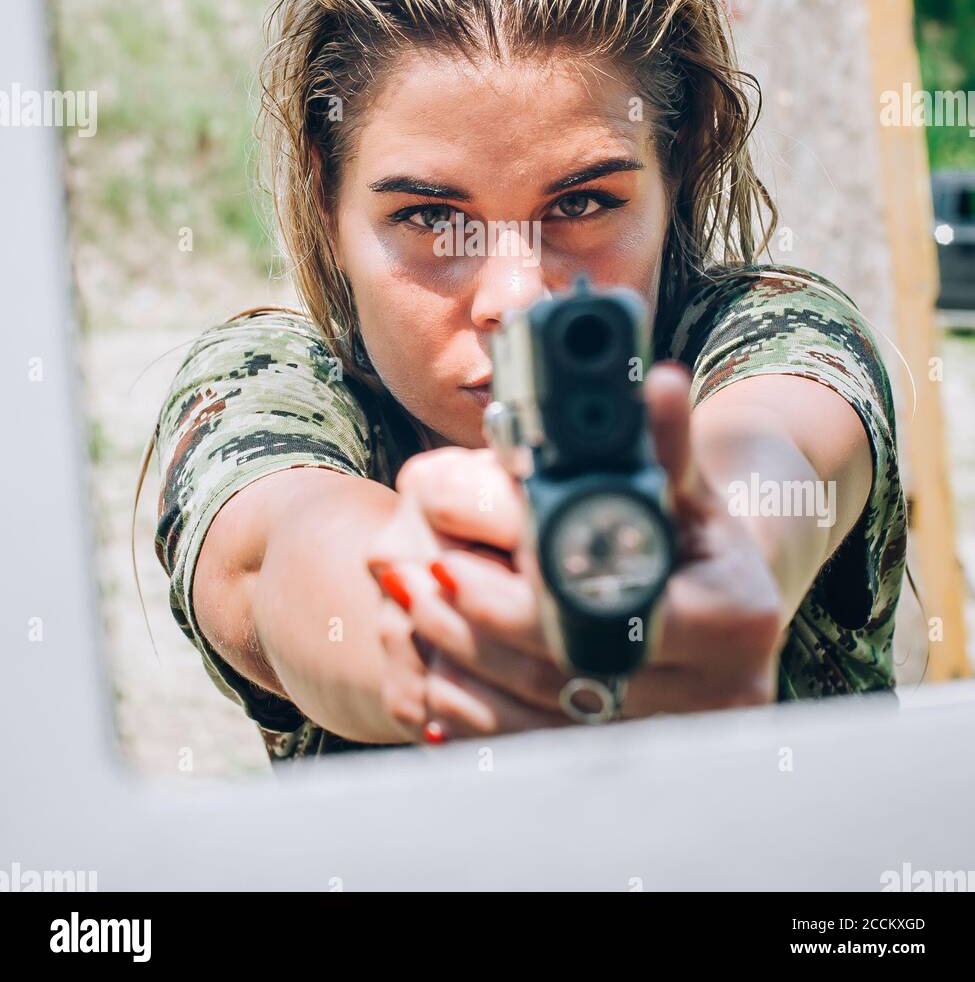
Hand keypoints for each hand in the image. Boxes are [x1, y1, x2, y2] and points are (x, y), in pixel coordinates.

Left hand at [366, 363, 782, 741]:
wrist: (726, 610)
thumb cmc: (693, 537)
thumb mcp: (684, 490)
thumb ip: (661, 445)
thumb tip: (655, 381)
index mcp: (736, 618)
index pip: (603, 617)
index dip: (516, 597)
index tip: (446, 562)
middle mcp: (721, 694)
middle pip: (565, 675)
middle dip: (472, 628)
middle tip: (411, 582)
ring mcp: (679, 742)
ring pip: (544, 720)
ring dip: (465, 669)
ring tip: (412, 616)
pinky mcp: (639, 767)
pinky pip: (542, 753)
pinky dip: (481, 717)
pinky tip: (440, 677)